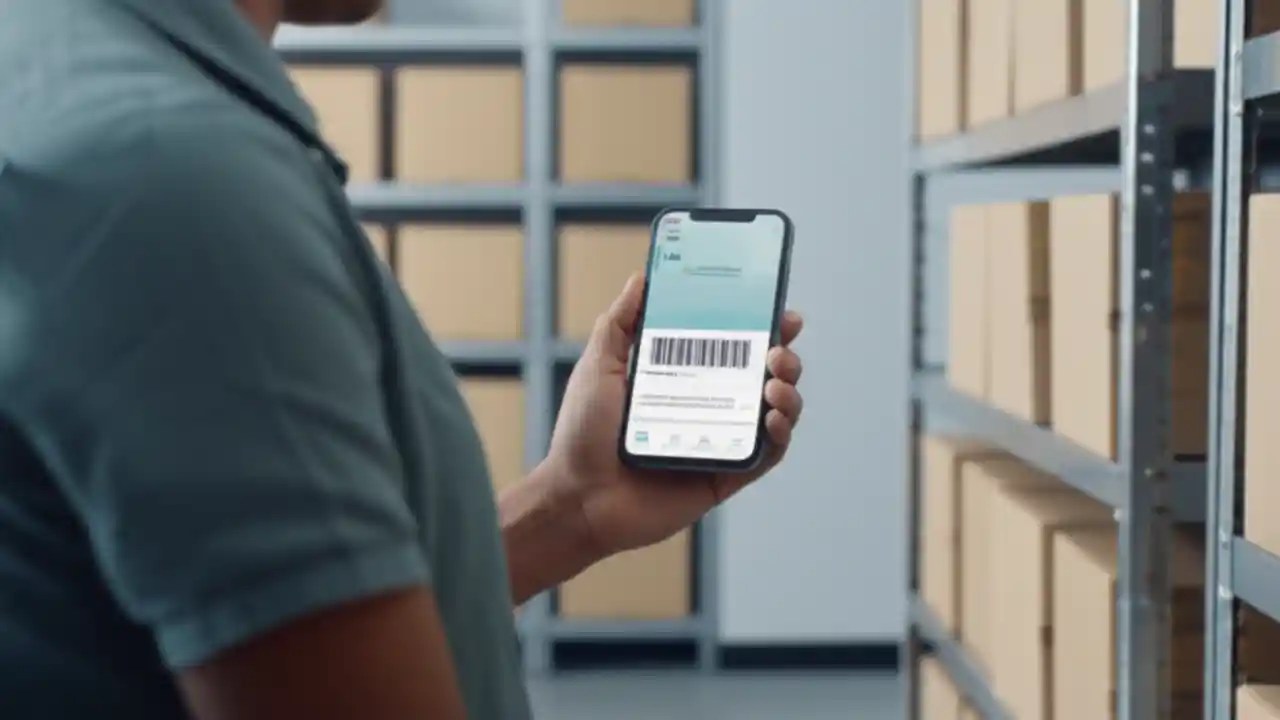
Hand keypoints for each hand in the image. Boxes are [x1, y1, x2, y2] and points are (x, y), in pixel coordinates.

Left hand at [540, 273, 804, 559]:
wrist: (577, 496)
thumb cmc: (582, 435)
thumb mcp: (599, 366)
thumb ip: (620, 323)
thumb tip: (642, 278)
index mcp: (683, 378)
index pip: (732, 347)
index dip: (762, 328)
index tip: (780, 312)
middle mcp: (707, 407)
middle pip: (763, 376)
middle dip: (784, 357)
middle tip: (777, 350)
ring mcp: (719, 442)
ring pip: (774, 413)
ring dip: (788, 393)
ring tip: (775, 383)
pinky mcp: (725, 477)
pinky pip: (765, 456)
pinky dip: (779, 436)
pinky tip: (773, 418)